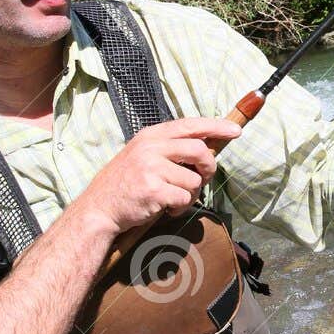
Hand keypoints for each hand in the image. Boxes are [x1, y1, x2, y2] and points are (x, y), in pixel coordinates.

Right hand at [81, 116, 240, 237]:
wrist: (99, 208)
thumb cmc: (126, 184)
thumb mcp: (142, 155)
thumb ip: (169, 148)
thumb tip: (205, 148)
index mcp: (151, 136)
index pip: (190, 125)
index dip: (216, 127)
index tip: (234, 132)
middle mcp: (151, 147)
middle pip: (200, 150)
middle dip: (209, 168)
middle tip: (203, 179)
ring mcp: (151, 168)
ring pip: (194, 180)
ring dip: (191, 194)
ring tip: (173, 199)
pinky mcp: (154, 190)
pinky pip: (184, 199)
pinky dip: (180, 209)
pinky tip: (165, 209)